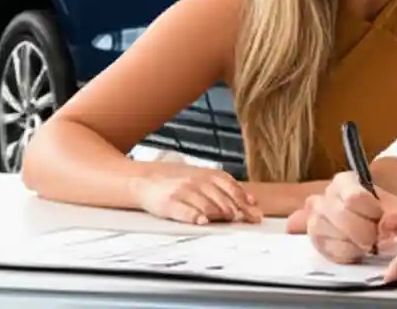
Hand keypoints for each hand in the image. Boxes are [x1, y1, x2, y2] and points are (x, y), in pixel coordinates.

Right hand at [129, 166, 262, 224]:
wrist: (141, 178)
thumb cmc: (173, 179)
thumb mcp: (199, 176)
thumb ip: (222, 187)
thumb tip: (250, 201)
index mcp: (206, 175)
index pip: (230, 187)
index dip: (244, 199)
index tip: (255, 211)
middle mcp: (196, 181)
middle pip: (222, 197)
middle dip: (238, 209)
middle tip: (249, 220)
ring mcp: (182, 192)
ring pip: (207, 203)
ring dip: (221, 212)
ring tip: (232, 220)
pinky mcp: (168, 203)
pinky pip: (184, 210)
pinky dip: (194, 216)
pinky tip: (202, 221)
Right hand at [303, 171, 396, 262]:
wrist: (370, 223)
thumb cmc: (381, 210)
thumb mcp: (395, 206)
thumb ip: (396, 214)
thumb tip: (389, 225)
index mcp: (343, 182)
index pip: (354, 197)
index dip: (372, 212)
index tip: (383, 218)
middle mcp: (324, 198)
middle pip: (343, 216)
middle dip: (367, 231)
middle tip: (379, 237)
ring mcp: (316, 221)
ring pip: (336, 236)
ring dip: (359, 244)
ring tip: (370, 243)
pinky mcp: (317, 243)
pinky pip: (333, 253)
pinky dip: (351, 255)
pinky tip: (359, 249)